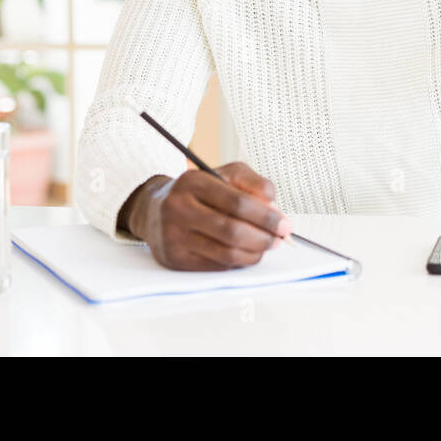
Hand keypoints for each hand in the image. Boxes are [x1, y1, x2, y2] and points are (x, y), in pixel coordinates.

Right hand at [125, 163, 292, 270]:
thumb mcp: (225, 175)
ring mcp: (174, 236)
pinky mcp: (174, 259)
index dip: (266, 216)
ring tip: (266, 246)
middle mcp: (178, 209)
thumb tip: (274, 208)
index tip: (285, 223)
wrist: (156, 209)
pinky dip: (238, 261)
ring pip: (226, 253)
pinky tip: (245, 252)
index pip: (237, 202)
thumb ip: (254, 184)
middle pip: (232, 231)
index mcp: (192, 182)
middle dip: (264, 237)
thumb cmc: (199, 191)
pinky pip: (216, 266)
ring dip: (255, 253)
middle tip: (280, 239)